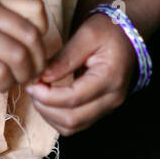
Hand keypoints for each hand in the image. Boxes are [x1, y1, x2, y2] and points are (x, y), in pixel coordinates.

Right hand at [0, 0, 48, 87]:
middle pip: (31, 37)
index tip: (36, 46)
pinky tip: (0, 85)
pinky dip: (5, 83)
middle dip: (38, 60)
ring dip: (23, 75)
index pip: (36, 8)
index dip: (44, 31)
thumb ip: (0, 11)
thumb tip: (30, 37)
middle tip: (32, 72)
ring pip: (17, 57)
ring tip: (17, 81)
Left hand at [25, 13, 136, 134]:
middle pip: (72, 119)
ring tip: (38, 92)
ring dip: (49, 114)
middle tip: (31, 87)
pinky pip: (76, 125)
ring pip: (72, 127)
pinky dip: (57, 117)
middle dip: (44, 107)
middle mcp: (112, 99)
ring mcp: (108, 107)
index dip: (47, 95)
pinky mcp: (101, 110)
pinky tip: (48, 99)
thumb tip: (42, 77)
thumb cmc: (109, 30)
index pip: (73, 98)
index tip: (31, 82)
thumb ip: (65, 57)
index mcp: (110, 78)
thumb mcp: (87, 34)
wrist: (128, 36)